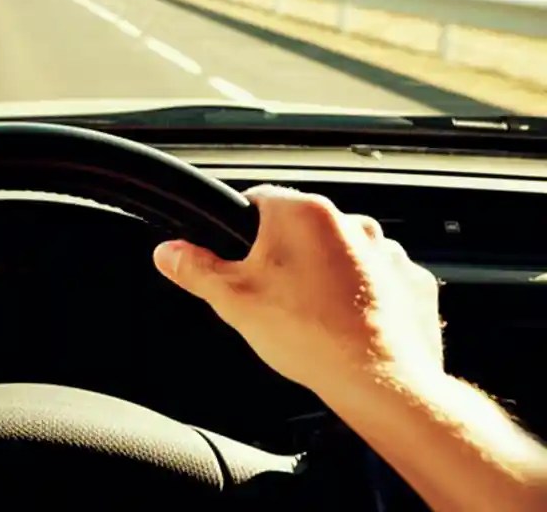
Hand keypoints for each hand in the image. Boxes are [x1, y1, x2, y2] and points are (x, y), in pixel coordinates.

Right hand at [152, 185, 443, 399]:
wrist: (380, 381)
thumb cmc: (309, 335)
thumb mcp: (232, 300)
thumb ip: (195, 269)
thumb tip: (168, 252)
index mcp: (302, 213)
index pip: (257, 200)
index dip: (240, 230)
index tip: (237, 257)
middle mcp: (352, 223)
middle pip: (300, 230)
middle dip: (283, 257)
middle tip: (270, 297)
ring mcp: (389, 253)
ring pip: (341, 256)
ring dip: (325, 276)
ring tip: (310, 317)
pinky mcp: (412, 283)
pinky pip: (378, 283)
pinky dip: (362, 299)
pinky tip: (346, 327)